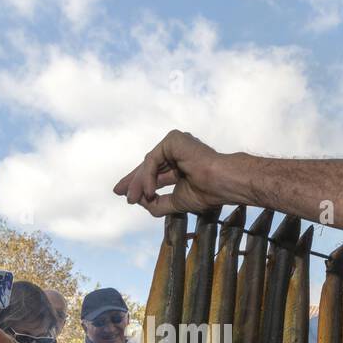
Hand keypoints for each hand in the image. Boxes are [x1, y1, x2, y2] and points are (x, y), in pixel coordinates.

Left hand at [113, 130, 228, 216]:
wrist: (223, 183)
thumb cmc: (208, 192)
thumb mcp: (177, 201)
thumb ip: (159, 203)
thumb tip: (141, 203)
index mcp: (181, 164)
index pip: (156, 173)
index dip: (141, 184)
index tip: (129, 197)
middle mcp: (177, 151)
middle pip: (149, 166)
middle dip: (134, 181)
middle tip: (119, 192)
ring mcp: (175, 144)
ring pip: (149, 164)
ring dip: (139, 183)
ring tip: (132, 199)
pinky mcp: (173, 140)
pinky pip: (153, 159)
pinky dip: (148, 176)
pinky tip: (149, 192)